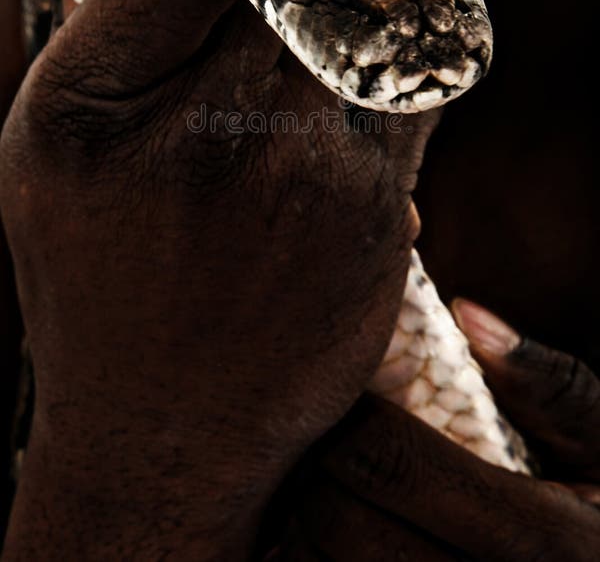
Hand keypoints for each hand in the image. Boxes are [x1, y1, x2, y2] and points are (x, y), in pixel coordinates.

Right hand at [0, 0, 438, 557]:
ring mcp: (299, 171)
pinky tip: (339, 107)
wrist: (166, 425)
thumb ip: (114, 35)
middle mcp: (199, 133)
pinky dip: (377, 76)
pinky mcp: (374, 208)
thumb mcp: (54, 148)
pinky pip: (396, 90)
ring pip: (347, 25)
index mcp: (91, 109)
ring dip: (335, 24)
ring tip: (303, 63)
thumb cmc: (101, 274)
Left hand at [274, 308, 599, 560]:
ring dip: (303, 529)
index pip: (390, 460)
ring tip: (332, 496)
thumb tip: (469, 315)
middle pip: (339, 521)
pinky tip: (336, 546)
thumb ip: (551, 386)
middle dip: (320, 472)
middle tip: (329, 447)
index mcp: (542, 542)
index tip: (356, 404)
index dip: (354, 421)